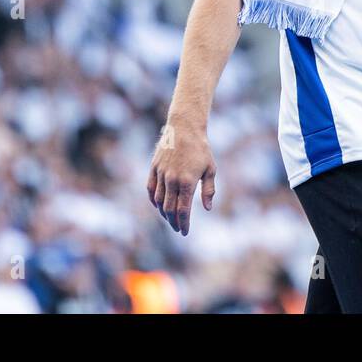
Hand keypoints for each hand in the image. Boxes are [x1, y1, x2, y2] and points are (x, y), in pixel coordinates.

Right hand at [147, 120, 216, 235]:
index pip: (183, 210)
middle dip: (174, 222)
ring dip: (163, 213)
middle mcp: (172, 180)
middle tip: (178, 228)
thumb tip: (207, 208)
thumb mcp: (211, 169)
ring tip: (170, 218)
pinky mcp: (153, 168)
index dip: (183, 224)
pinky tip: (158, 206)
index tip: (184, 232)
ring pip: (158, 201)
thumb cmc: (201, 149)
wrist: (184, 129)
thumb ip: (208, 190)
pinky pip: (150, 189)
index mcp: (187, 182)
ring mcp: (161, 174)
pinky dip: (153, 200)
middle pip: (169, 209)